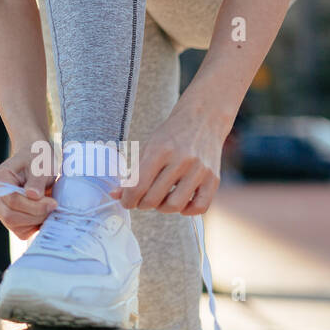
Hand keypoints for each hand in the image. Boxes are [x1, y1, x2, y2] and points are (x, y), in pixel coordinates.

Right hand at [0, 149, 56, 239]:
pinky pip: (20, 231)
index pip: (12, 200)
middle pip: (10, 216)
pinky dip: (34, 226)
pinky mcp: (7, 219)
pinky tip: (42, 213)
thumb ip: (36, 180)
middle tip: (53, 206)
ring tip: (48, 207)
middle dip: (36, 215)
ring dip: (36, 220)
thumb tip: (32, 195)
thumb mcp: (40, 165)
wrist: (36, 163)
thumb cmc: (37, 161)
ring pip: (15, 226)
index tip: (53, 203)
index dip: (34, 206)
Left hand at [110, 99, 225, 214]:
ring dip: (162, 208)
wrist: (202, 119)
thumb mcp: (148, 146)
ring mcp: (200, 170)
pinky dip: (187, 211)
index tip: (126, 201)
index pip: (138, 185)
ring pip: (175, 205)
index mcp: (160, 150)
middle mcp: (181, 160)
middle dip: (142, 204)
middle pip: (154, 198)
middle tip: (140, 201)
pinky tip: (180, 202)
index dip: (128, 199)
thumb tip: (115, 195)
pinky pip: (199, 207)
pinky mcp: (214, 179)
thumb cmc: (170, 135)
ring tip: (159, 200)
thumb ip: (133, 172)